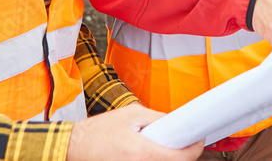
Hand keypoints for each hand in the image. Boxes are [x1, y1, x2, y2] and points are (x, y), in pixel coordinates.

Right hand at [66, 102, 203, 160]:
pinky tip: (152, 153)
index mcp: (142, 154)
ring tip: (163, 145)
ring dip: (169, 158)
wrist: (73, 148)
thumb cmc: (99, 131)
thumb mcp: (132, 115)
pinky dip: (157, 160)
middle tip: (183, 140)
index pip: (181, 158)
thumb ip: (158, 119)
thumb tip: (178, 123)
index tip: (199, 138)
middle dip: (183, 153)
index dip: (195, 147)